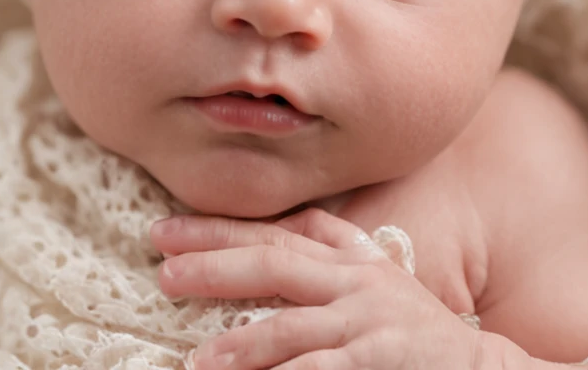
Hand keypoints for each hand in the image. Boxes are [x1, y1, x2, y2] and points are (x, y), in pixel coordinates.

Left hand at [150, 208, 518, 369]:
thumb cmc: (422, 333)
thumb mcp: (380, 279)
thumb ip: (335, 253)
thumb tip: (279, 233)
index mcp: (354, 260)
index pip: (279, 233)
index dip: (220, 230)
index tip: (167, 232)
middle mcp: (359, 284)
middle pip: (275, 263)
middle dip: (214, 266)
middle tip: (164, 273)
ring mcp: (369, 324)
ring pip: (291, 329)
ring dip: (239, 346)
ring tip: (197, 363)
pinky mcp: (378, 362)